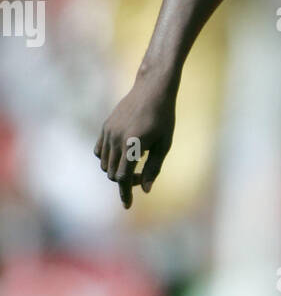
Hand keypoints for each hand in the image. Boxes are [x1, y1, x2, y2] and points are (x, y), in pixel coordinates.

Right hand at [94, 79, 176, 208]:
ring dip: (117, 170)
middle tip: (144, 175)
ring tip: (136, 163)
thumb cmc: (164, 117)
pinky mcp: (105, 126)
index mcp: (132, 145)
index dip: (125, 193)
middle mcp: (116, 139)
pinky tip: (122, 156)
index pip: (123, 177)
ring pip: (105, 163)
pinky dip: (108, 159)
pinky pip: (99, 151)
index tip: (128, 206)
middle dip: (127, 181)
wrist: (152, 89)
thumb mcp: (164, 144)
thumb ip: (154, 168)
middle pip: (113, 173)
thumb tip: (146, 190)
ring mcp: (108, 132)